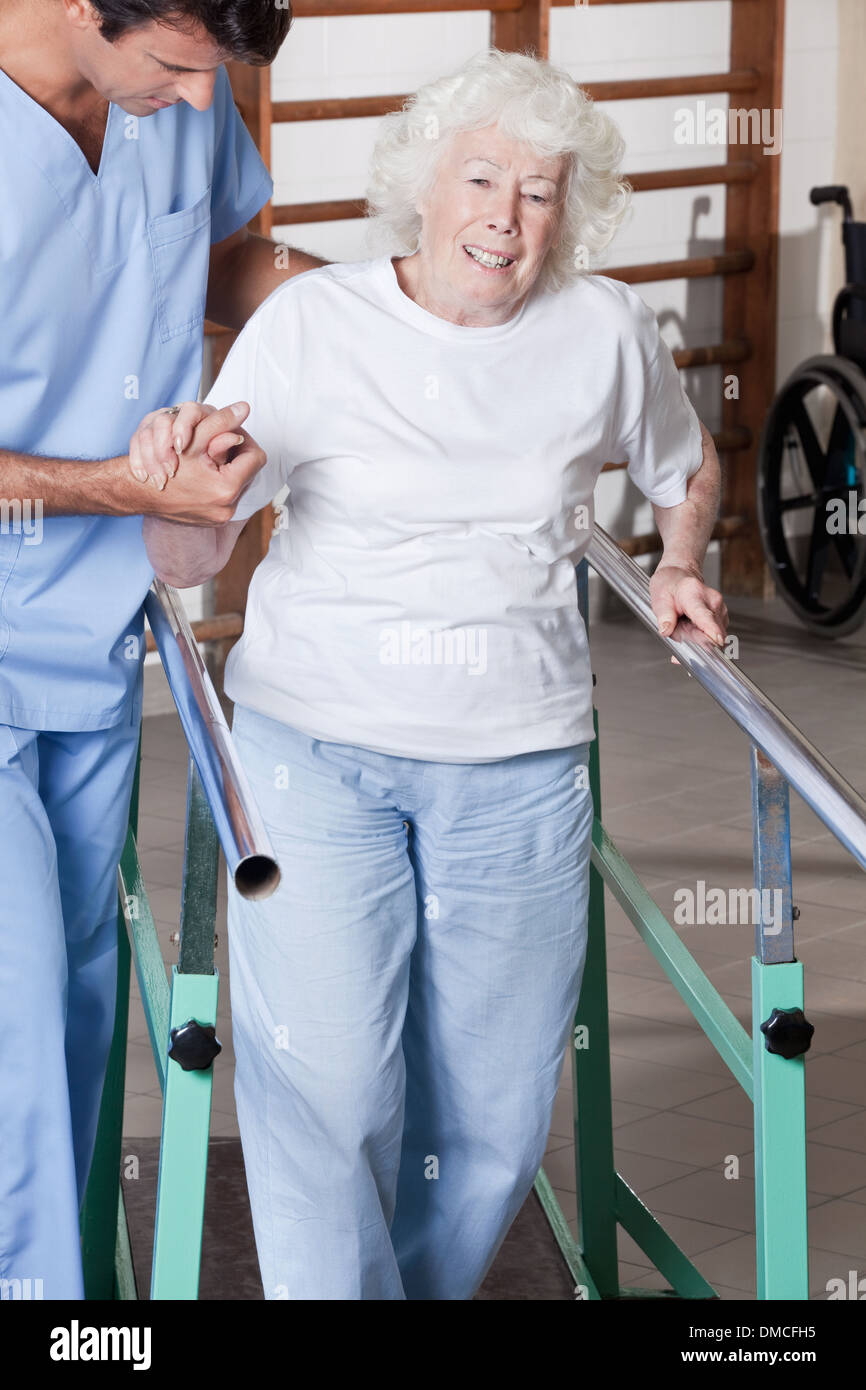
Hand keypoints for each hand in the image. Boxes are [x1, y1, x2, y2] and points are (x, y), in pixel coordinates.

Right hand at [138, 402, 267, 524]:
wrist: (138, 493)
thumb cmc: (162, 466)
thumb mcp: (193, 439)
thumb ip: (220, 422)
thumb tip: (243, 408)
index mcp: (226, 488)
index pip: (256, 457)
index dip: (245, 440)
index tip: (232, 432)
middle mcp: (226, 508)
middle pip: (247, 472)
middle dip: (235, 455)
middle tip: (220, 442)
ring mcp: (219, 517)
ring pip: (237, 484)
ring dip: (227, 468)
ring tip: (210, 458)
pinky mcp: (212, 521)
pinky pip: (225, 497)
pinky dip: (218, 482)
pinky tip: (204, 473)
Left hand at [649, 562, 728, 661]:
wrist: (679, 575)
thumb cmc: (669, 586)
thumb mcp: (659, 599)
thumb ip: (664, 617)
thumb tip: (666, 631)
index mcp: (694, 595)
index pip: (704, 615)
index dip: (711, 630)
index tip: (717, 639)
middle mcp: (712, 600)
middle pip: (710, 631)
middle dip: (694, 638)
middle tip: (679, 627)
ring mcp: (720, 608)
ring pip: (712, 634)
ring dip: (697, 635)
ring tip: (684, 622)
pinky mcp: (723, 615)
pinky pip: (714, 632)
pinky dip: (702, 633)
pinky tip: (692, 623)